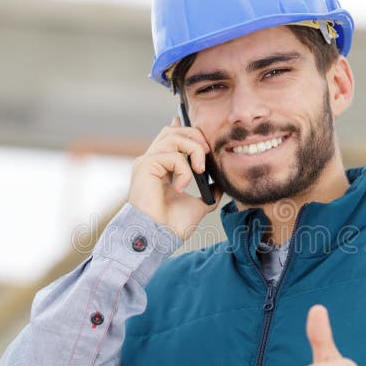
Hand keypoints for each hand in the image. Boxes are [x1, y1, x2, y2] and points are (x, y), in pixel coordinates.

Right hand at [128, 117, 222, 239]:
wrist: (159, 237)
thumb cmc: (173, 225)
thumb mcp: (199, 204)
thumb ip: (208, 190)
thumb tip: (221, 181)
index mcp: (161, 167)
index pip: (171, 137)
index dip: (185, 129)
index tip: (204, 138)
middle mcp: (151, 161)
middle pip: (172, 130)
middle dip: (195, 136)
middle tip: (207, 154)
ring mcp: (146, 162)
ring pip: (173, 137)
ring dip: (194, 150)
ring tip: (199, 170)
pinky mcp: (145, 166)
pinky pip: (173, 156)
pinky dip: (185, 171)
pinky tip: (181, 188)